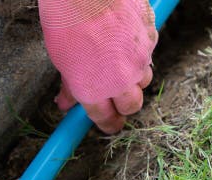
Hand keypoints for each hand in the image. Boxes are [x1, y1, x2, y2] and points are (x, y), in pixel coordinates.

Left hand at [39, 0, 157, 132]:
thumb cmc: (67, 23)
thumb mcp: (61, 61)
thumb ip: (69, 85)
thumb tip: (65, 103)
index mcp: (93, 91)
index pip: (107, 120)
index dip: (109, 124)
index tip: (110, 125)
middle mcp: (120, 81)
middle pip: (132, 105)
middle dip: (125, 104)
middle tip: (116, 96)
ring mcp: (139, 59)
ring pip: (145, 79)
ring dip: (135, 77)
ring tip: (120, 64)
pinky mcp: (151, 38)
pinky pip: (149, 52)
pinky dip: (140, 50)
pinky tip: (125, 40)